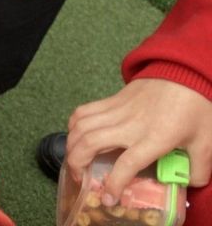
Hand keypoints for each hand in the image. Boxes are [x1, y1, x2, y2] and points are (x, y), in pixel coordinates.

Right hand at [66, 79, 211, 202]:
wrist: (185, 71)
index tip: (108, 198)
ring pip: (81, 126)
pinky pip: (83, 111)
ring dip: (71, 144)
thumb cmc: (195, 106)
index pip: (126, 163)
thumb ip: (199, 167)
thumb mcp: (205, 140)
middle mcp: (130, 124)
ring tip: (74, 159)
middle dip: (77, 163)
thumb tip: (190, 183)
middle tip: (80, 178)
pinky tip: (77, 135)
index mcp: (154, 137)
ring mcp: (117, 110)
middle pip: (90, 142)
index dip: (114, 183)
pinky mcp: (111, 100)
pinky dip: (73, 124)